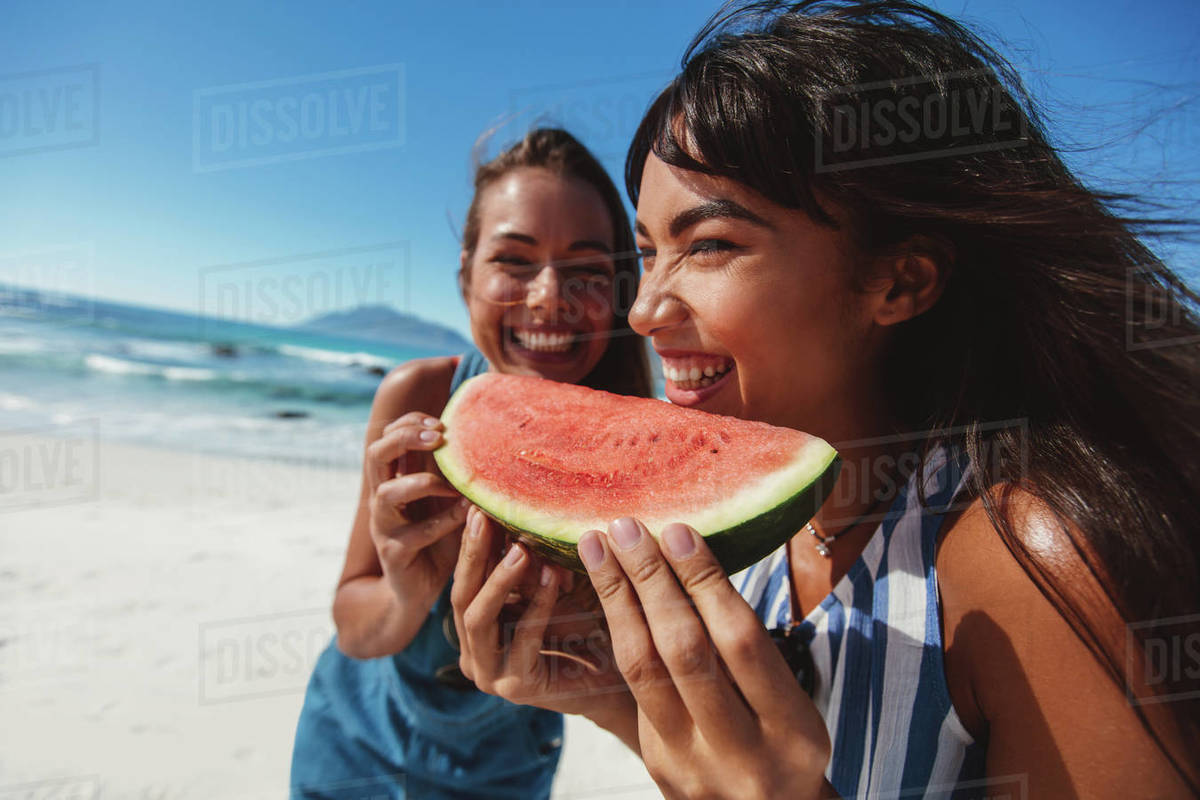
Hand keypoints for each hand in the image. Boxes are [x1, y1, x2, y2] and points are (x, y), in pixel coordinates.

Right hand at [366, 411, 465, 611]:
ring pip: (386, 494)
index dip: (409, 423)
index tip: (441, 423)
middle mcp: (381, 499)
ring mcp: (384, 527)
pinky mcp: (394, 553)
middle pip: (375, 454)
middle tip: (438, 438)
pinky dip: (444, 520)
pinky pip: (415, 533)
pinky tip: (466, 514)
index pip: (386, 437)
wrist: (415, 591)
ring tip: (451, 485)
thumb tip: (478, 440)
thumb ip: (447, 475)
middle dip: (405, 438)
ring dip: (422, 482)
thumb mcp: (441, 502)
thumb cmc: (435, 540)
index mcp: (391, 480)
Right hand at [450, 506, 630, 718]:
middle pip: (460, 596)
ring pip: (478, 619)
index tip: (478, 506)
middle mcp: (473, 654)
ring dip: (498, 580)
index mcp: (475, 629)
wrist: (616, 680)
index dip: (469, 545)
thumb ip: (526, 563)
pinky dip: (536, 605)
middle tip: (484, 518)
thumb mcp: (546, 587)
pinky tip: (550, 576)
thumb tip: (512, 513)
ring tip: (520, 548)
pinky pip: (521, 638)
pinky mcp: (514, 687)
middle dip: (473, 555)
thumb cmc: (583, 628)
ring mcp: (489, 674)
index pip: (463, 581)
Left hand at [580, 517, 833, 799]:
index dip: (706, 582)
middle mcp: (741, 754)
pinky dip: (619, 631)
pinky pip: (632, 688)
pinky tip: (606, 592)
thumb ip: (751, 650)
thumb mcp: (793, 705)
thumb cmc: (786, 743)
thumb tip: (693, 559)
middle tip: (626, 527)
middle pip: (685, 651)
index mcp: (790, 731)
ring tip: (597, 547)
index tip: (678, 531)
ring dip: (617, 599)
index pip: (740, 642)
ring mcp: (692, 765)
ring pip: (643, 670)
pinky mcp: (657, 764)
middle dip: (651, 581)